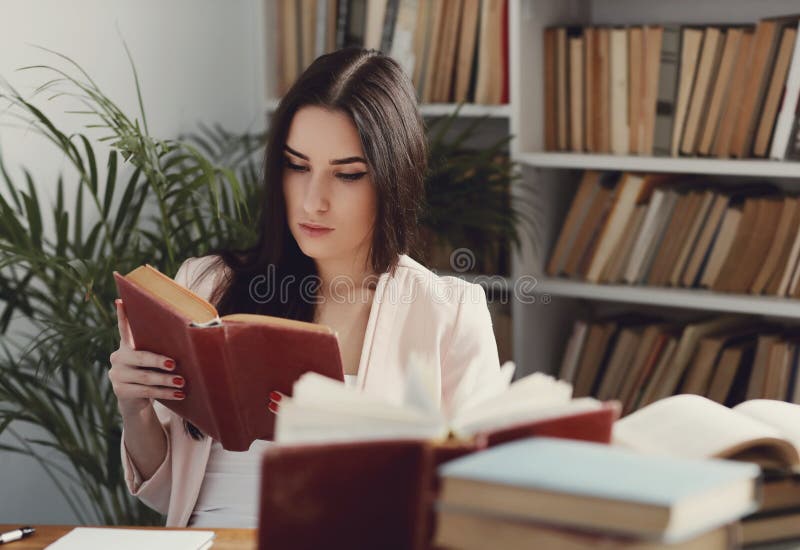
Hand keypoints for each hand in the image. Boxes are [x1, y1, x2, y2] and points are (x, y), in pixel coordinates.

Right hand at [108, 299, 185, 418]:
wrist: (136, 401)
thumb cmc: (152, 373)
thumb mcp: (153, 360)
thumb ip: (161, 348)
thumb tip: (193, 333)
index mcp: (126, 346)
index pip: (123, 329)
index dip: (121, 315)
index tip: (121, 301)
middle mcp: (118, 357)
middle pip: (140, 357)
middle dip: (158, 361)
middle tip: (174, 364)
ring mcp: (116, 375)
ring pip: (145, 377)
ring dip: (165, 380)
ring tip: (182, 381)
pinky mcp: (120, 391)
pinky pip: (145, 391)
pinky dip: (164, 393)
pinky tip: (178, 395)